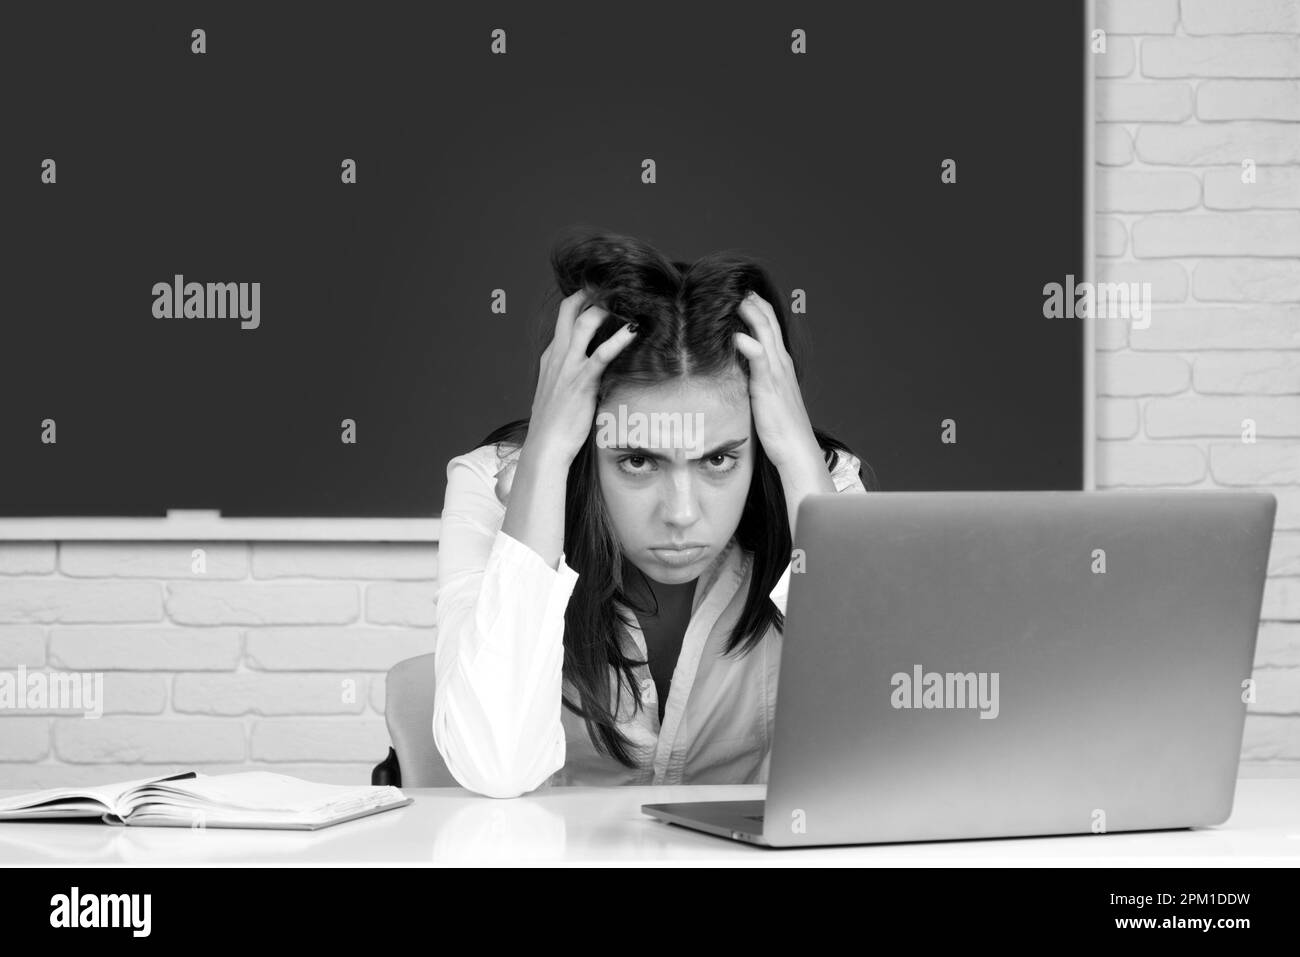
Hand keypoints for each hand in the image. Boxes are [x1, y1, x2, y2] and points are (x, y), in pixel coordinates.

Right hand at [525, 287, 638, 465]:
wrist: (546, 447)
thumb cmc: (554, 426)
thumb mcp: (558, 394)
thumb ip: (570, 379)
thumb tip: (588, 375)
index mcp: (551, 357)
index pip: (565, 320)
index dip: (583, 303)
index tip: (602, 296)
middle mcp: (557, 356)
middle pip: (569, 310)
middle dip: (590, 293)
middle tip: (613, 285)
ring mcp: (568, 367)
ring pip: (584, 323)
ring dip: (605, 309)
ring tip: (627, 301)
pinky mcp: (582, 381)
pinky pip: (601, 354)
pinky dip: (619, 339)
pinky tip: (634, 331)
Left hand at [733, 291, 821, 472]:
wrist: (796, 448)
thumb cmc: (781, 427)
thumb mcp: (767, 396)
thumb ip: (757, 378)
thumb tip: (739, 367)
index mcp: (781, 363)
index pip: (770, 326)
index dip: (756, 308)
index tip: (740, 295)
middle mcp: (781, 362)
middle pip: (768, 322)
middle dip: (753, 302)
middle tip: (736, 286)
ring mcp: (776, 372)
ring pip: (765, 334)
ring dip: (751, 314)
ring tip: (736, 298)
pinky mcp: (768, 386)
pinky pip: (759, 360)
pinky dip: (749, 345)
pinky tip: (736, 337)